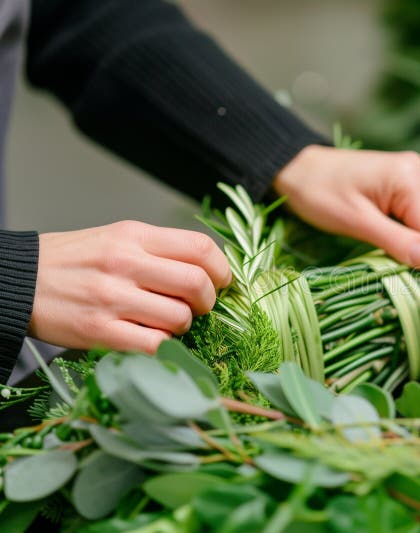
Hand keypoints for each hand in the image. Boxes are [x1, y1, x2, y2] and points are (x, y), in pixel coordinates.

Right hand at [29, 221, 231, 352]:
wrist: (16, 279)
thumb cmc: (74, 260)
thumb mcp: (116, 238)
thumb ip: (159, 250)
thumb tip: (208, 270)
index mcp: (135, 236)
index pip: (201, 248)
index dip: (222, 270)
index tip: (221, 282)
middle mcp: (126, 263)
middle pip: (197, 284)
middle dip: (208, 301)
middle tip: (197, 307)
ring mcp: (112, 298)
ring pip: (179, 317)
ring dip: (183, 325)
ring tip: (165, 322)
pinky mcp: (99, 331)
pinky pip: (155, 344)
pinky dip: (162, 345)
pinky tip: (149, 337)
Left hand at [273, 146, 419, 267]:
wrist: (298, 168)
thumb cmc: (318, 193)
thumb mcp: (354, 221)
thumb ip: (394, 241)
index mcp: (410, 179)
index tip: (414, 283)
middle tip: (415, 275)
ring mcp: (419, 179)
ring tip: (407, 263)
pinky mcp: (411, 188)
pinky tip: (403, 249)